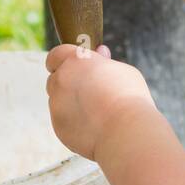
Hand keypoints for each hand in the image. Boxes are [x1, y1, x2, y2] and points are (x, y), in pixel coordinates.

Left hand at [44, 43, 155, 161]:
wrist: (125, 131)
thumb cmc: (129, 98)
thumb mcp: (123, 71)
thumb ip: (105, 62)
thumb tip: (100, 53)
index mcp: (76, 61)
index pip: (56, 54)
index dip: (64, 61)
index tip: (73, 67)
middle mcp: (61, 80)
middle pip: (55, 78)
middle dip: (68, 83)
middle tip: (90, 91)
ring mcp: (56, 104)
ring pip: (58, 101)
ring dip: (70, 103)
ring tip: (96, 112)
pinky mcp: (58, 126)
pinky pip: (63, 120)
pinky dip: (74, 122)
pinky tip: (94, 126)